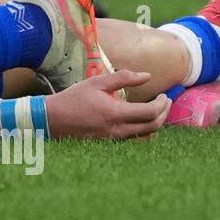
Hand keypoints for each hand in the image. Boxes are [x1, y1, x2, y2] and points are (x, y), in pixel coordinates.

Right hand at [44, 70, 168, 138]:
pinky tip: (141, 120)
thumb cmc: (74, 98)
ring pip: (146, 136)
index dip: (162, 104)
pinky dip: (144, 131)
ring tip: (156, 111)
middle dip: (164, 114)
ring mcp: (114, 140)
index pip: (150, 112)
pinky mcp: (110, 144)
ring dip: (156, 124)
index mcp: (115, 113)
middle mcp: (118, 130)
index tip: (164, 95)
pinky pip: (135, 140)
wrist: (53, 120)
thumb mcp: (97, 83)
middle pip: (153, 127)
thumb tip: (147, 76)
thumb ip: (124, 78)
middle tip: (166, 102)